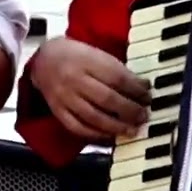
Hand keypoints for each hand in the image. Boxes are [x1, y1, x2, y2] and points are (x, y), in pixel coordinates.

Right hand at [30, 36, 151, 140]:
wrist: (43, 59)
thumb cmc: (76, 56)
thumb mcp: (97, 54)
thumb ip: (117, 71)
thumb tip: (142, 89)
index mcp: (86, 61)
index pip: (117, 78)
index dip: (136, 90)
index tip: (148, 96)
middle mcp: (74, 79)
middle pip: (107, 99)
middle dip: (130, 111)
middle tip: (143, 116)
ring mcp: (64, 97)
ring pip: (94, 117)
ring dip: (116, 126)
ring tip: (131, 130)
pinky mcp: (57, 111)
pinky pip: (77, 128)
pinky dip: (95, 134)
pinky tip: (109, 136)